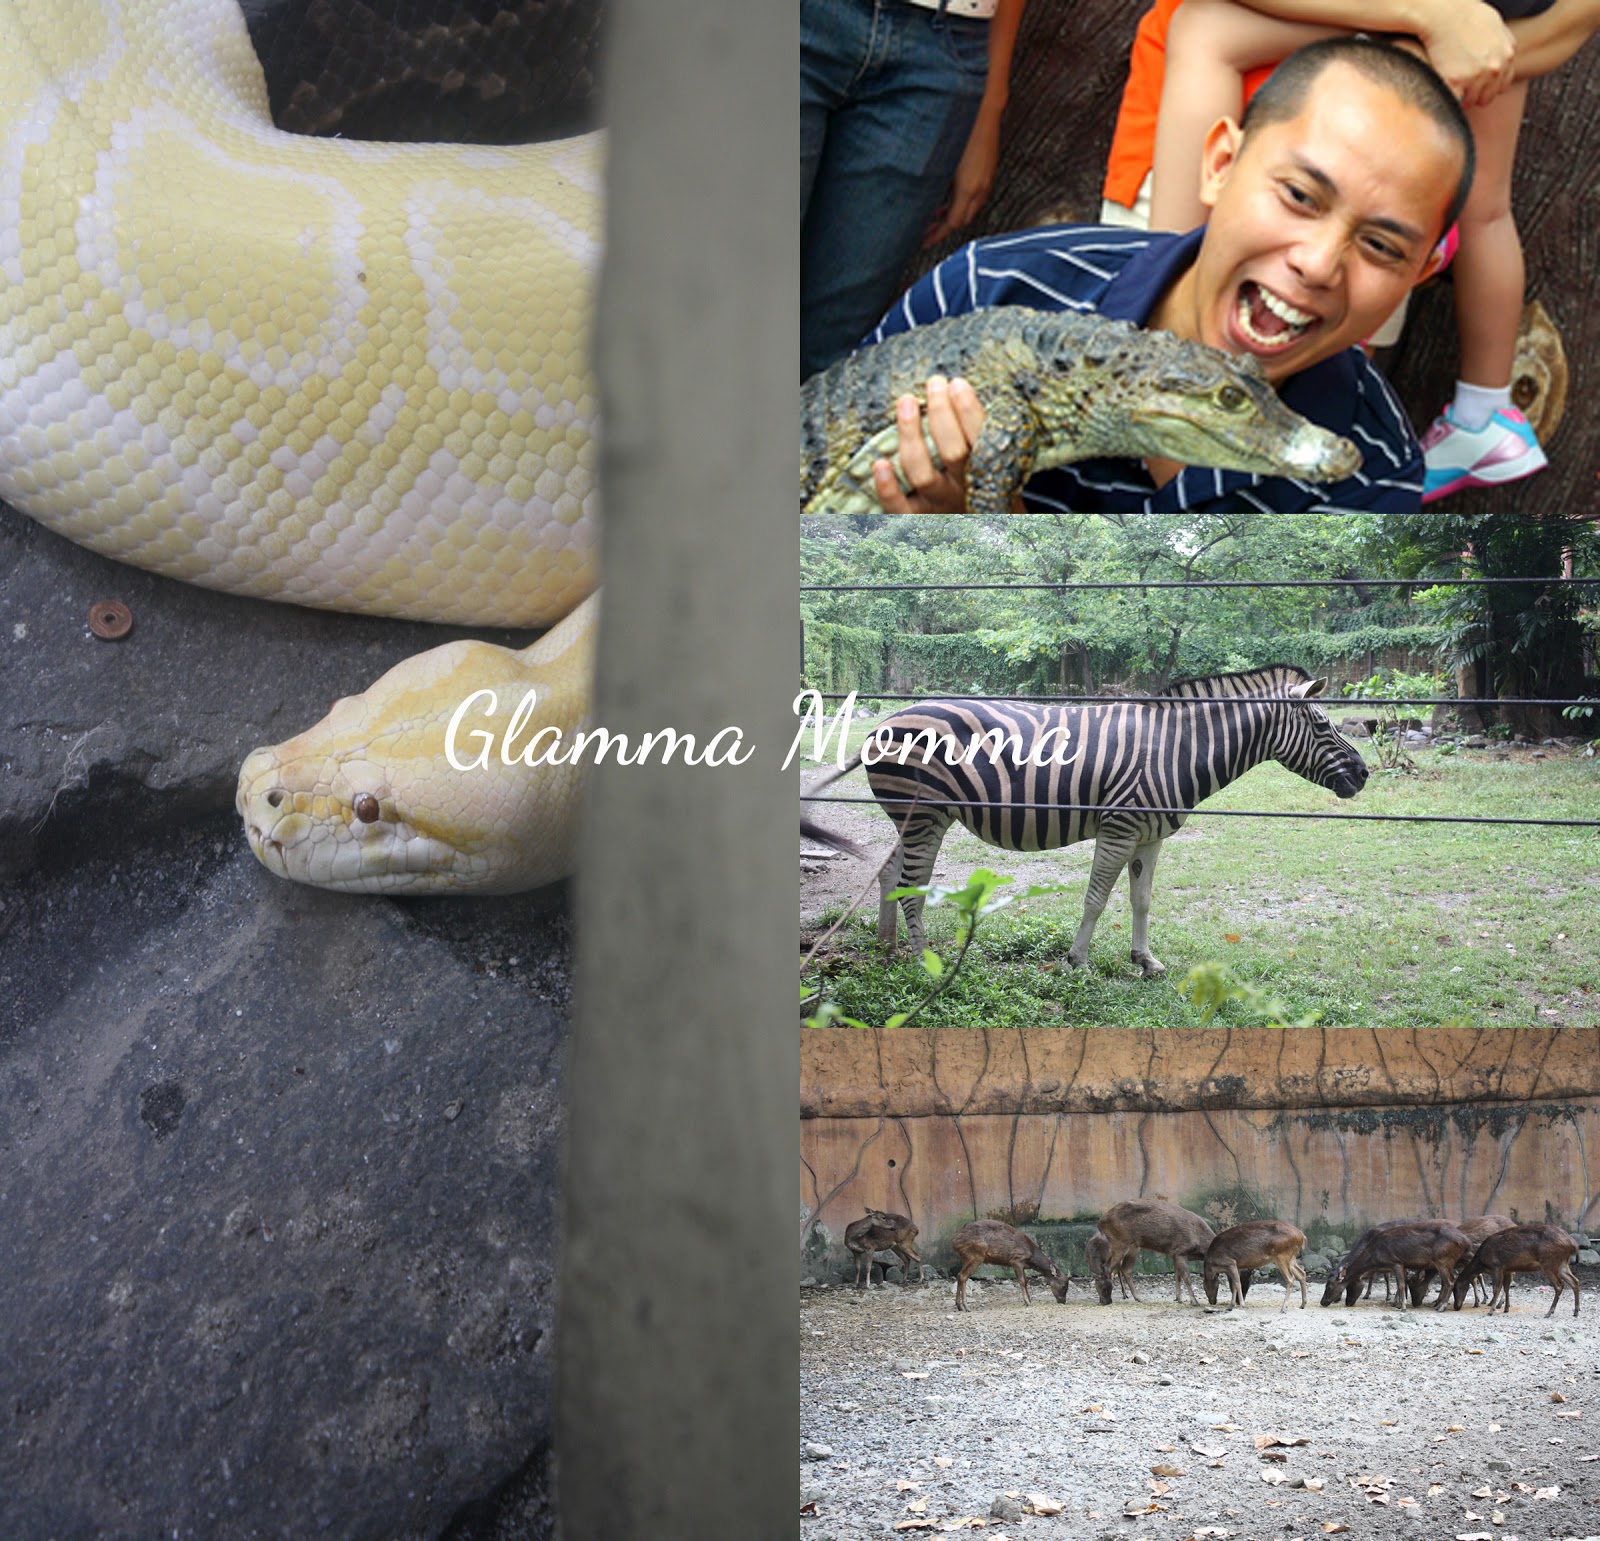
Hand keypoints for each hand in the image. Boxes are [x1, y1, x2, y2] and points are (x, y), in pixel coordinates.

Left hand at [871, 375, 985, 513]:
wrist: (985, 528)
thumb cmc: (984, 479)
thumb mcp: (992, 457)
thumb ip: (978, 430)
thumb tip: (954, 387)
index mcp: (989, 471)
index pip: (981, 439)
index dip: (969, 411)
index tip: (957, 384)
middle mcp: (965, 490)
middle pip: (953, 452)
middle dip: (942, 413)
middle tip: (935, 383)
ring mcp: (939, 506)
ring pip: (922, 474)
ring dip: (911, 435)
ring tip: (907, 401)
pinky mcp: (917, 519)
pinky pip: (900, 508)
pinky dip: (888, 488)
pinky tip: (879, 463)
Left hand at [922, 115, 1001, 246]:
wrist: (983, 108)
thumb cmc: (960, 128)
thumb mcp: (940, 160)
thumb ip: (931, 184)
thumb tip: (917, 202)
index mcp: (968, 188)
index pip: (952, 223)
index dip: (936, 235)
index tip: (923, 241)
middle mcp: (980, 188)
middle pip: (963, 221)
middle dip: (944, 229)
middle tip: (926, 231)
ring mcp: (987, 180)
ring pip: (971, 210)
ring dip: (954, 216)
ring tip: (936, 214)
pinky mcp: (989, 172)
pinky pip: (976, 198)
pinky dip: (963, 204)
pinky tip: (951, 197)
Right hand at [1416, 0, 1515, 106]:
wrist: (1443, 14)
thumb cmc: (1466, 14)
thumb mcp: (1496, 24)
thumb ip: (1505, 42)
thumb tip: (1506, 54)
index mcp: (1507, 55)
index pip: (1502, 85)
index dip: (1487, 86)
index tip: (1475, 82)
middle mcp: (1496, 68)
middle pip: (1487, 97)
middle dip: (1475, 94)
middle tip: (1460, 87)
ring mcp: (1477, 76)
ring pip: (1470, 102)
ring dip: (1460, 98)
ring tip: (1450, 86)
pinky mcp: (1456, 82)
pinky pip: (1455, 102)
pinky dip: (1448, 99)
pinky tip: (1443, 89)